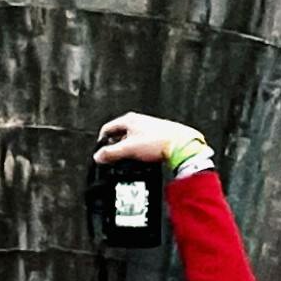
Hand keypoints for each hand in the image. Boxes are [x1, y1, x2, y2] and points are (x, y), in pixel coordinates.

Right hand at [95, 111, 210, 178]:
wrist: (181, 145)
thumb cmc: (159, 141)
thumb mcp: (129, 149)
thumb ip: (111, 153)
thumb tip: (99, 157)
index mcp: (128, 120)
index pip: (107, 129)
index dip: (101, 142)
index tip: (101, 154)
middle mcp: (138, 121)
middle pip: (118, 135)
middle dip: (115, 147)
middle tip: (115, 159)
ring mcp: (148, 128)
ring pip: (130, 140)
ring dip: (127, 150)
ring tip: (130, 160)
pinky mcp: (156, 136)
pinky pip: (141, 144)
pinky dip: (138, 151)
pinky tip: (142, 159)